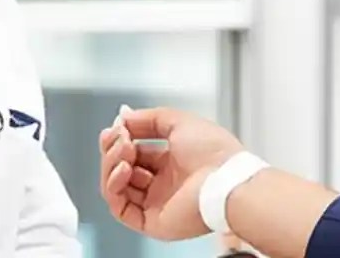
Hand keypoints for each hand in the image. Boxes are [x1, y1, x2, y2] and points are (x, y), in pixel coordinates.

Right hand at [98, 106, 244, 241]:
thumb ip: (148, 118)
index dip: (120, 140)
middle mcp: (163, 184)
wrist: (227, 180)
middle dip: (113, 150)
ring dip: (111, 165)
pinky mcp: (152, 222)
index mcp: (172, 163)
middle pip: (121, 169)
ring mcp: (156, 203)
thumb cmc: (215, 152)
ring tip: (124, 151)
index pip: (134, 153)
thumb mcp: (179, 121)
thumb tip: (124, 117)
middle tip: (120, 138)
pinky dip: (113, 187)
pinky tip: (122, 170)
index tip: (117, 128)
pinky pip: (120, 209)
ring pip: (116, 188)